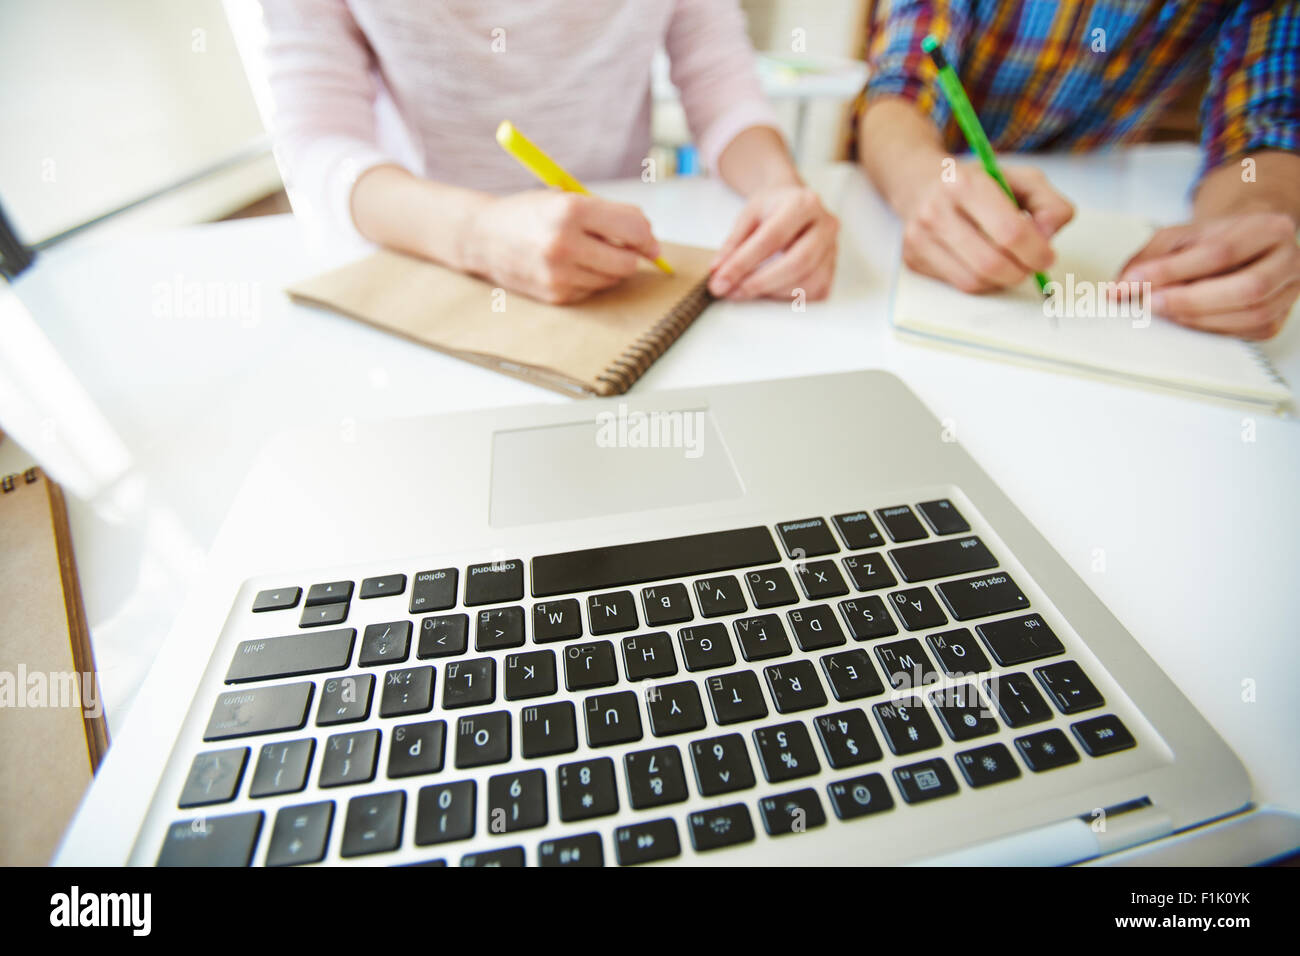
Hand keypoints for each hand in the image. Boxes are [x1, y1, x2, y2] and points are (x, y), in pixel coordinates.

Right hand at [462, 190, 659, 303]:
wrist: (484, 237)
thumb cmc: (532, 213)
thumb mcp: (567, 198)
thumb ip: (609, 215)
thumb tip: (649, 240)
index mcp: (570, 210)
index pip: (632, 229)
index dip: (647, 235)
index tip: (649, 240)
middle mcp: (564, 244)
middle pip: (627, 262)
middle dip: (632, 255)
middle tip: (625, 247)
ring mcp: (558, 274)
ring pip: (612, 278)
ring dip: (610, 266)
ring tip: (588, 250)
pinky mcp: (555, 295)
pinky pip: (593, 290)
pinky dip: (590, 278)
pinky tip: (570, 265)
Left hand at [708, 184, 838, 301]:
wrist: (795, 201)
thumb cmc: (772, 207)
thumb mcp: (748, 215)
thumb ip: (733, 243)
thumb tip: (718, 272)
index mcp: (803, 203)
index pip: (772, 238)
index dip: (744, 262)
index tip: (721, 280)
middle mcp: (825, 224)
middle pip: (797, 263)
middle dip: (761, 282)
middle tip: (732, 292)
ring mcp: (833, 247)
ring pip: (808, 281)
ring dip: (773, 293)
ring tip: (746, 290)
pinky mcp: (833, 266)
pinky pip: (815, 291)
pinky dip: (789, 296)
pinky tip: (770, 290)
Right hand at [900, 162, 1073, 292]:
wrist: (920, 183)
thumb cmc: (974, 183)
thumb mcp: (1020, 178)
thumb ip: (1049, 203)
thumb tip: (1048, 237)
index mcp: (965, 184)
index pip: (1009, 232)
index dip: (1036, 251)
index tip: (1047, 256)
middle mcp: (936, 211)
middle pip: (991, 263)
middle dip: (1020, 271)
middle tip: (1031, 265)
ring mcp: (920, 238)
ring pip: (974, 280)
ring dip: (1001, 279)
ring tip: (1010, 264)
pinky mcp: (913, 259)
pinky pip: (958, 284)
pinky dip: (981, 281)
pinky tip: (984, 263)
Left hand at [1118, 212, 1299, 339]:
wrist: (1245, 245)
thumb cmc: (1214, 239)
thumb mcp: (1178, 236)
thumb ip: (1148, 258)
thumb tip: (1119, 289)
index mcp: (1268, 227)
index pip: (1220, 252)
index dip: (1174, 270)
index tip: (1136, 281)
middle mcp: (1288, 259)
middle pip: (1247, 288)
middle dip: (1192, 300)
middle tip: (1150, 304)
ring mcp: (1288, 292)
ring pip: (1251, 314)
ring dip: (1199, 318)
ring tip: (1164, 312)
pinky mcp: (1278, 319)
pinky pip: (1247, 332)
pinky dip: (1212, 329)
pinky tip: (1187, 320)